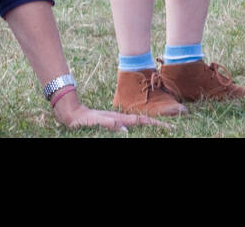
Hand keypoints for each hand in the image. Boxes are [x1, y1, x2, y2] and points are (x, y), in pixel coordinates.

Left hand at [52, 91, 168, 131]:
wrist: (72, 113)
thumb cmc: (82, 120)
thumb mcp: (95, 122)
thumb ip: (109, 125)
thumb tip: (125, 130)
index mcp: (120, 119)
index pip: (142, 122)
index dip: (156, 125)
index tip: (170, 127)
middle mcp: (121, 120)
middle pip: (144, 122)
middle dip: (158, 125)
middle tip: (173, 128)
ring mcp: (117, 121)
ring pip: (138, 124)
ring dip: (150, 126)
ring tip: (162, 129)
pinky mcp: (112, 124)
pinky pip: (130, 126)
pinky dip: (139, 127)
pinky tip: (140, 130)